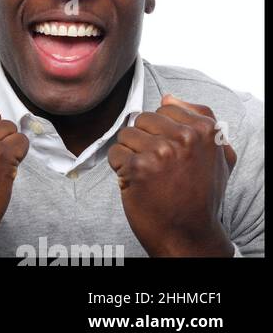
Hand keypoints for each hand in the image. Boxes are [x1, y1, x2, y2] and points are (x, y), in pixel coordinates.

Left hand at [109, 93, 235, 256]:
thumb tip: (168, 96)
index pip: (165, 108)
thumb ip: (201, 121)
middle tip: (162, 169)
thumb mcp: (217, 157)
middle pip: (143, 119)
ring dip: (133, 156)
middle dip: (146, 142)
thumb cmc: (200, 196)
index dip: (164, 131)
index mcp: (205, 130)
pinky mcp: (138, 167)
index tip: (175, 155)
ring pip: (126, 135)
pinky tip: (139, 184)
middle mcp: (184, 138)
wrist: (189, 235)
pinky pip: (115, 153)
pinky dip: (121, 169)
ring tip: (151, 177)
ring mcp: (160, 152)